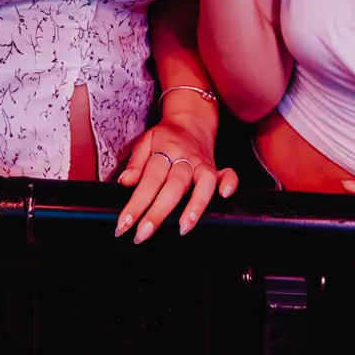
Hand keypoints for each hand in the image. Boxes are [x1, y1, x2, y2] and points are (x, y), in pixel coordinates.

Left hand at [115, 112, 238, 241]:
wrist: (190, 119)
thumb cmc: (165, 136)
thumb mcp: (145, 142)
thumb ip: (134, 163)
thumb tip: (125, 182)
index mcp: (165, 151)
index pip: (149, 180)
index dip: (136, 204)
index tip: (124, 224)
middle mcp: (185, 159)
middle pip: (173, 187)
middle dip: (158, 213)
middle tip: (142, 235)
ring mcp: (202, 164)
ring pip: (202, 184)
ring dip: (194, 207)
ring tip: (183, 228)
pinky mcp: (216, 169)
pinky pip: (228, 174)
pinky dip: (230, 183)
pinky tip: (224, 195)